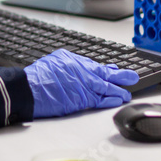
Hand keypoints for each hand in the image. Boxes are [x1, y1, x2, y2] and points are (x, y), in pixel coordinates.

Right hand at [24, 49, 138, 118]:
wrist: (28, 89)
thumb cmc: (36, 78)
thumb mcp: (53, 63)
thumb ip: (68, 67)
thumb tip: (78, 71)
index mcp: (72, 59)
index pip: (94, 65)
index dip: (107, 70)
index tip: (115, 71)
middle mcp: (80, 70)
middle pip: (104, 73)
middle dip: (120, 76)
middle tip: (132, 77)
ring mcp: (82, 84)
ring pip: (105, 87)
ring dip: (117, 90)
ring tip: (127, 93)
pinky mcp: (80, 99)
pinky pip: (99, 100)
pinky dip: (109, 100)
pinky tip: (117, 100)